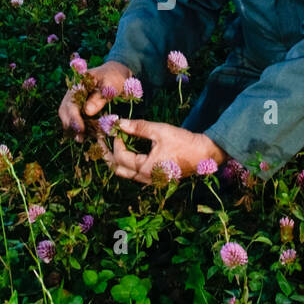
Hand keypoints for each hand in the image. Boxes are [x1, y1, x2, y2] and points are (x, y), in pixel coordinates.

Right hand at [58, 60, 132, 142]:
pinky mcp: (79, 109)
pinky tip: (86, 136)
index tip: (81, 129)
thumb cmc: (114, 78)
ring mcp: (74, 101)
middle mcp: (72, 93)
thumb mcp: (110, 85)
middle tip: (80, 138)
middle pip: (64, 111)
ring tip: (82, 140)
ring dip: (74, 129)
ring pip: (67, 117)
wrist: (116, 76)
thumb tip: (87, 112)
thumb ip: (99, 97)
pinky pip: (75, 120)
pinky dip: (79, 129)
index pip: (70, 103)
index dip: (74, 117)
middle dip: (71, 126)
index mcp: (77, 84)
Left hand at [103, 117, 226, 184]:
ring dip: (116, 159)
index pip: (120, 157)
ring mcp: (151, 180)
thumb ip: (138, 127)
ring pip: (125, 173)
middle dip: (107, 154)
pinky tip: (125, 150)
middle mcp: (146, 178)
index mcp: (146, 168)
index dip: (115, 141)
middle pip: (117, 170)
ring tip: (109, 145)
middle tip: (100, 140)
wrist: (204, 153)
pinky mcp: (155, 178)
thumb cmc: (184, 142)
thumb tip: (119, 123)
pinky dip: (127, 162)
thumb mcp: (160, 131)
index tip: (116, 128)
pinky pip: (134, 173)